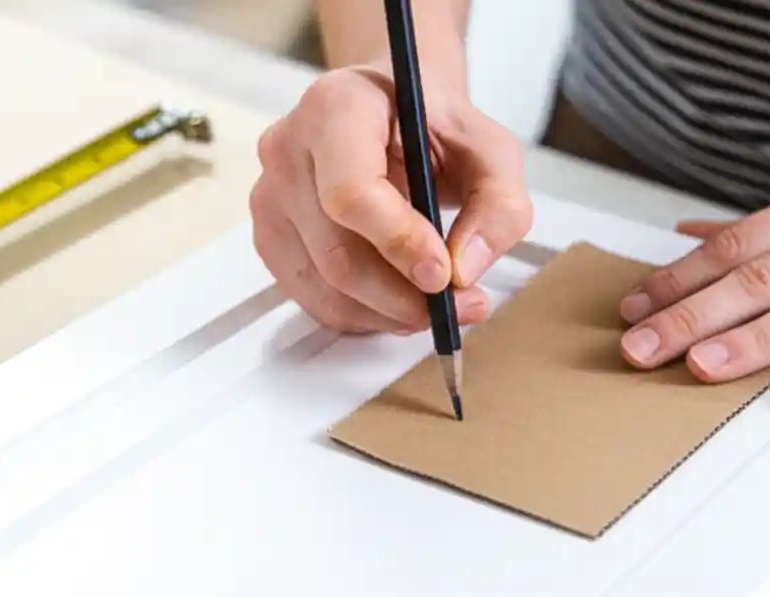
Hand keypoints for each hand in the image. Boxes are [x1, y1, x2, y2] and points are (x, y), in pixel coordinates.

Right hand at [249, 65, 532, 333]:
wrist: (387, 113)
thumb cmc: (433, 126)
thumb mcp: (491, 151)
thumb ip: (499, 206)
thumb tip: (463, 270)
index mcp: (336, 108)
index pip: (350, 192)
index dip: (398, 243)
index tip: (443, 275)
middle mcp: (288, 150)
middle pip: (338, 254)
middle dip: (402, 296)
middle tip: (457, 307)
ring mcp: (270, 198)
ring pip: (326, 287)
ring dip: (388, 314)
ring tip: (437, 306)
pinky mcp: (270, 238)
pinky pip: (314, 299)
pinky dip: (365, 315)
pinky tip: (398, 300)